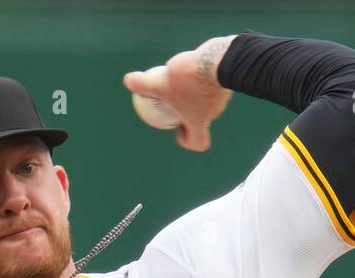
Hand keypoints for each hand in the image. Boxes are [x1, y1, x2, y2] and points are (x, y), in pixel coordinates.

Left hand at [123, 34, 235, 151]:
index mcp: (199, 121)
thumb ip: (142, 85)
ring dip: (193, 93)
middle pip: (200, 118)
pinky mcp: (226, 80)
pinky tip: (191, 64)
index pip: (198, 142)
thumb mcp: (159, 82)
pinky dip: (201, 78)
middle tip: (172, 98)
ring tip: (180, 77)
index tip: (177, 130)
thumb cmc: (189, 78)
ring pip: (205, 99)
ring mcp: (222, 97)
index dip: (187, 140)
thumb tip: (127, 81)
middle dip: (186, 112)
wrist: (220, 58)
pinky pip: (211, 83)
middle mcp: (213, 112)